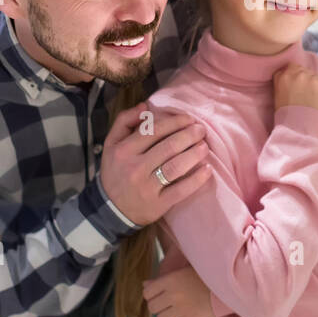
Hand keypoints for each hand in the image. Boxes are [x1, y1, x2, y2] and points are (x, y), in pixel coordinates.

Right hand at [98, 102, 211, 225]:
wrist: (110, 209)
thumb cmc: (115, 172)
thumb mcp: (111, 144)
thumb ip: (124, 121)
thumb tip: (145, 107)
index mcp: (124, 150)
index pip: (154, 131)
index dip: (174, 122)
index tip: (189, 119)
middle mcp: (135, 168)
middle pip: (168, 147)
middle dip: (189, 136)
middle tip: (201, 130)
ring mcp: (146, 187)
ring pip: (175, 167)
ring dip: (194, 154)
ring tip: (205, 147)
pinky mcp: (157, 204)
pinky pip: (180, 190)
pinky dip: (196, 180)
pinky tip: (207, 170)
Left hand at [143, 265, 215, 316]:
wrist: (227, 285)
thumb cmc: (204, 276)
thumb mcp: (182, 273)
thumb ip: (162, 280)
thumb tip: (144, 285)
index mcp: (170, 280)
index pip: (147, 293)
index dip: (152, 296)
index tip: (160, 296)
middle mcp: (172, 294)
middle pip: (153, 308)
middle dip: (159, 307)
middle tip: (169, 305)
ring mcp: (181, 308)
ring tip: (178, 313)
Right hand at [273, 63, 317, 115]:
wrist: (302, 131)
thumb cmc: (288, 118)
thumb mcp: (278, 96)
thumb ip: (284, 82)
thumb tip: (292, 76)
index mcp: (284, 76)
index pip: (291, 67)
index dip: (294, 77)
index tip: (296, 86)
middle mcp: (299, 74)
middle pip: (304, 71)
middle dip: (305, 80)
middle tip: (306, 95)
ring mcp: (314, 78)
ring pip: (316, 77)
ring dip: (316, 85)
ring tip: (314, 101)